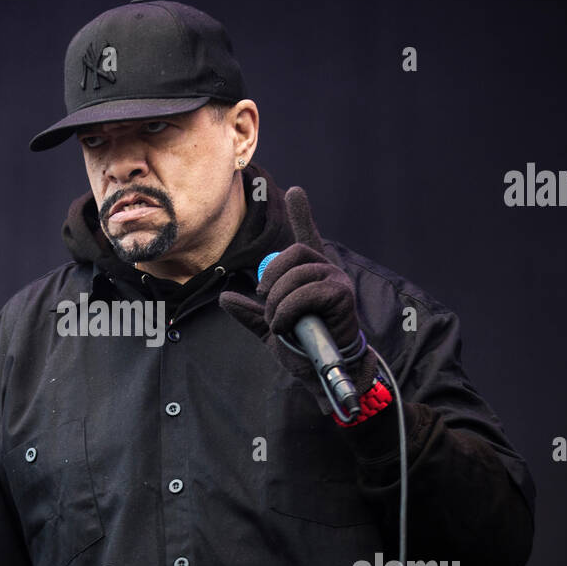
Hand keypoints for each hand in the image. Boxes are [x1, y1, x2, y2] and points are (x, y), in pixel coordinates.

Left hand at [219, 186, 378, 416]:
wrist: (320, 374)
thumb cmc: (302, 350)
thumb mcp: (269, 329)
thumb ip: (249, 312)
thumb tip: (223, 296)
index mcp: (310, 275)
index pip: (306, 237)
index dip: (301, 213)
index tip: (295, 191)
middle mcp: (326, 271)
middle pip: (292, 253)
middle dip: (270, 279)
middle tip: (266, 303)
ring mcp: (337, 280)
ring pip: (295, 275)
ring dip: (277, 302)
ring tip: (279, 324)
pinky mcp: (342, 295)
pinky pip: (305, 291)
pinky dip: (287, 311)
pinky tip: (286, 327)